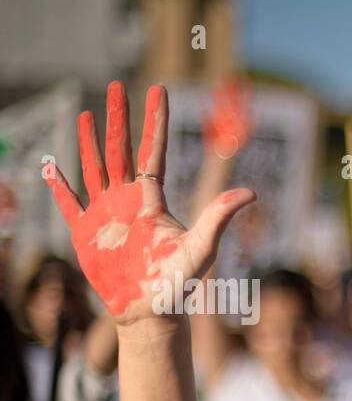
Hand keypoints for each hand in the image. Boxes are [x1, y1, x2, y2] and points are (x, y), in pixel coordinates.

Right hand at [44, 81, 255, 324]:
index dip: (154, 122)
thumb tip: (252, 193)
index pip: (152, 152)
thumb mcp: (201, 248)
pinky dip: (59, 185)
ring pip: (94, 168)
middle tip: (115, 86)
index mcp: (152, 200)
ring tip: (86, 114)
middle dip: (118, 118)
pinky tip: (51, 165)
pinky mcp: (85, 234)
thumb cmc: (179, 284)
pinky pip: (68, 203)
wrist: (151, 313)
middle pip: (119, 151)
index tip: (157, 90)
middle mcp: (128, 202)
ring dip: (89, 142)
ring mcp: (105, 216)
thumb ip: (219, 217)